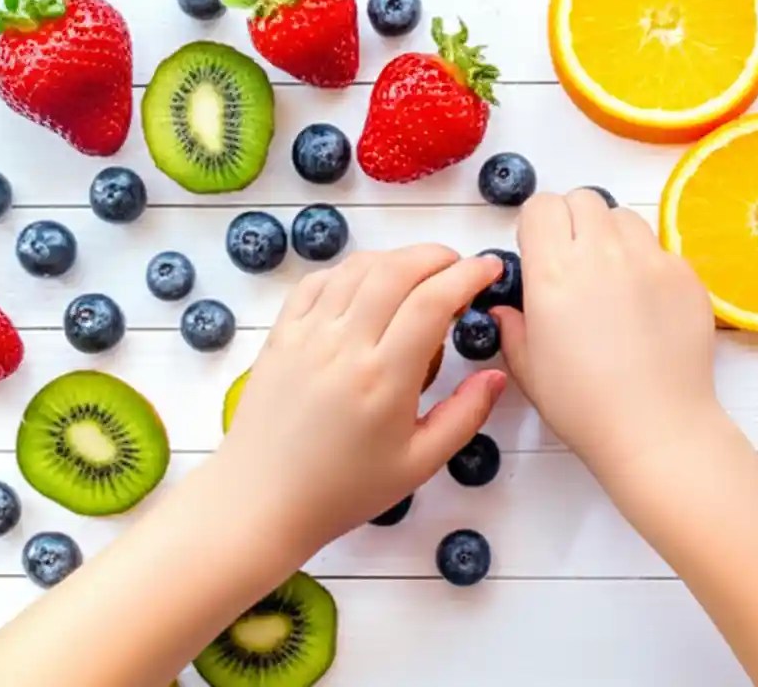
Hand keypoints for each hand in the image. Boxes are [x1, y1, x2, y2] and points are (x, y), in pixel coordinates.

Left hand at [223, 245, 506, 550]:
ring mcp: (307, 336)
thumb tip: (496, 375)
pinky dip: (349, 271)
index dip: (467, 274)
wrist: (261, 502)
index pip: (432, 301)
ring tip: (419, 274)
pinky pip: (316, 283)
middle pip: (396, 270)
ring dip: (395, 259)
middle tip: (458, 268)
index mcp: (384, 379)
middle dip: (436, 256)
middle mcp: (344, 346)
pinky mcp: (280, 336)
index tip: (489, 269)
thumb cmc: (343, 490)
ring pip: (356, 268)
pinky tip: (366, 286)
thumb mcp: (419, 464)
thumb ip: (464, 416)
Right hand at [493, 190, 718, 473]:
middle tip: (573, 261)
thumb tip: (505, 308)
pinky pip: (659, 248)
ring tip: (610, 279)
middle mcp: (602, 254)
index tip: (538, 253)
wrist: (656, 429)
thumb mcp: (527, 368)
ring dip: (611, 235)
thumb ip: (511, 325)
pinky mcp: (686, 275)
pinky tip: (643, 305)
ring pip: (624, 217)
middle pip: (583, 199)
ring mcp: (650, 260)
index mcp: (554, 271)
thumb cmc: (583, 405)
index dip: (536, 225)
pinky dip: (646, 263)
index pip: (541, 206)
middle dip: (573, 221)